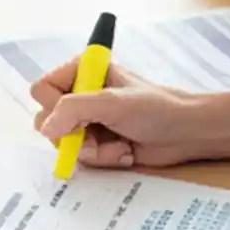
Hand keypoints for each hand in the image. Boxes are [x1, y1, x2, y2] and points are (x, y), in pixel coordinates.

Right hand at [31, 59, 220, 167]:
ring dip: (94, 150)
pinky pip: (83, 157)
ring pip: (65, 144)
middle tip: (96, 134)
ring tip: (120, 144)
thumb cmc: (156, 108)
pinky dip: (105, 158)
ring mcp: (88, 120)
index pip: (42, 89)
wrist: (187, 133)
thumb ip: (74, 109)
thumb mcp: (112, 102)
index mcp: (82, 71)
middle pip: (48, 120)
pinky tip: (125, 151)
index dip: (54, 108)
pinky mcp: (98, 142)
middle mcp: (81, 94)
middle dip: (75, 135)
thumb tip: (45, 128)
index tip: (79, 116)